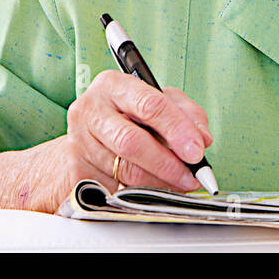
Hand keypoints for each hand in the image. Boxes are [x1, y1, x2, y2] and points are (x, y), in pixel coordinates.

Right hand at [53, 69, 213, 199]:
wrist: (89, 131)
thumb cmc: (128, 112)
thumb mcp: (161, 100)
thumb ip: (187, 114)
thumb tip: (202, 139)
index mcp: (113, 85)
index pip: (150, 105)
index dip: (177, 130)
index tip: (197, 150)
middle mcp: (90, 110)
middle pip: (132, 141)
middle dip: (167, 163)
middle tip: (191, 176)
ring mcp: (79, 140)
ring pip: (123, 169)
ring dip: (158, 182)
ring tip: (179, 184)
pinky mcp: (76, 168)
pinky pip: (113, 187)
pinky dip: (139, 193)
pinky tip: (154, 189)